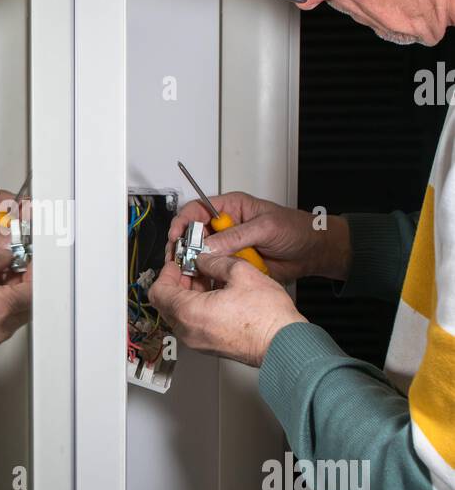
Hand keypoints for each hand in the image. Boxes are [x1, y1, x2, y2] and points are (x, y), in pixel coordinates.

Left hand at [0, 188, 24, 272]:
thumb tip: (10, 241)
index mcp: (0, 203)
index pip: (28, 211)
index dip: (34, 228)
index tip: (32, 245)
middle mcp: (3, 219)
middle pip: (29, 233)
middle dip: (29, 248)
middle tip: (25, 262)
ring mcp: (0, 237)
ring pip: (22, 249)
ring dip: (20, 261)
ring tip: (17, 270)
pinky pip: (10, 261)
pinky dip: (9, 269)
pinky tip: (7, 275)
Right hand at [0, 247, 30, 356]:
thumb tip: (2, 255)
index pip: (32, 288)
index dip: (33, 270)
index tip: (27, 259)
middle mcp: (0, 326)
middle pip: (29, 302)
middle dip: (25, 280)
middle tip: (15, 263)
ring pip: (18, 311)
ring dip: (14, 292)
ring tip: (0, 273)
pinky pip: (4, 320)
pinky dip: (4, 303)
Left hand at [147, 252, 304, 367]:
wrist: (284, 343)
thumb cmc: (267, 318)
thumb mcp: (240, 273)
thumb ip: (215, 261)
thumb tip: (205, 258)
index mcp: (189, 313)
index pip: (158, 291)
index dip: (166, 271)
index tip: (178, 261)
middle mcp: (188, 331)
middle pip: (167, 302)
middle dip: (178, 280)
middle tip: (193, 265)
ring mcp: (198, 341)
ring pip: (180, 312)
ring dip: (189, 292)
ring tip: (208, 276)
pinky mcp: (210, 346)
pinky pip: (193, 323)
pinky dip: (198, 305)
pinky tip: (217, 292)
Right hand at [167, 191, 350, 283]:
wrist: (313, 252)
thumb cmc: (296, 229)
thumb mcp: (265, 227)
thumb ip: (236, 235)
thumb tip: (209, 245)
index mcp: (232, 208)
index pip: (198, 209)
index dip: (183, 221)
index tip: (176, 235)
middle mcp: (227, 227)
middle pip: (194, 235)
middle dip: (184, 246)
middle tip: (180, 259)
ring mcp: (230, 247)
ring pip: (202, 256)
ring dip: (195, 265)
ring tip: (191, 273)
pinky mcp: (234, 265)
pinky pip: (215, 271)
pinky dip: (208, 277)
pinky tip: (205, 282)